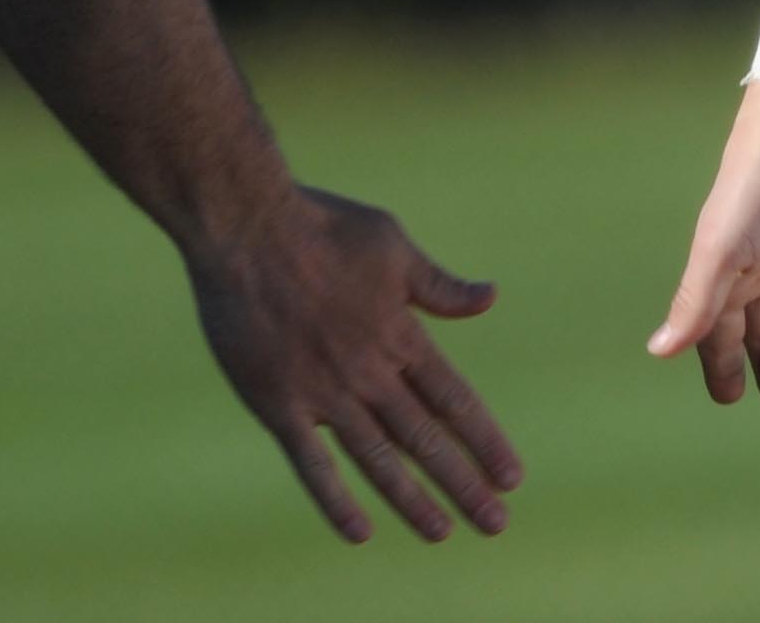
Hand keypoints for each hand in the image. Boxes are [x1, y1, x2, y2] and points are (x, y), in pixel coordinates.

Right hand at [186, 185, 521, 545]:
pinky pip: (312, 464)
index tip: (512, 477)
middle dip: (464, 484)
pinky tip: (359, 531)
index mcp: (401, 334)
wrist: (247, 226)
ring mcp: (325, 391)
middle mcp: (370, 371)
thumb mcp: (393, 245)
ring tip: (442, 533)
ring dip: (412, 501)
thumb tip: (490, 297)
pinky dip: (336, 499)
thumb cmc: (323, 226)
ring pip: (378, 460)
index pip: (455, 401)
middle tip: (496, 523)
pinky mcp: (279, 403)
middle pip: (425, 440)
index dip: (485, 442)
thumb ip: (439, 286)